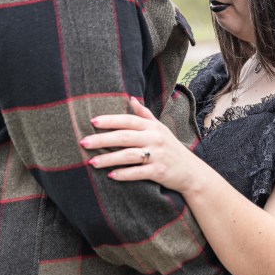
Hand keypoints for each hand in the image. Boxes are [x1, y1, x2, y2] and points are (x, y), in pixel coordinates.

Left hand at [79, 98, 198, 192]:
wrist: (191, 171)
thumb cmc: (171, 148)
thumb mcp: (160, 129)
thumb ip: (145, 115)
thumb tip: (130, 98)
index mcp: (152, 127)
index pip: (128, 120)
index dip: (110, 120)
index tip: (92, 121)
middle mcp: (155, 138)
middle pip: (124, 137)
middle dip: (102, 139)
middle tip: (83, 142)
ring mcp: (158, 155)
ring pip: (129, 155)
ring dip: (109, 159)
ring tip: (91, 162)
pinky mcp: (159, 172)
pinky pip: (138, 173)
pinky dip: (124, 174)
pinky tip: (110, 176)